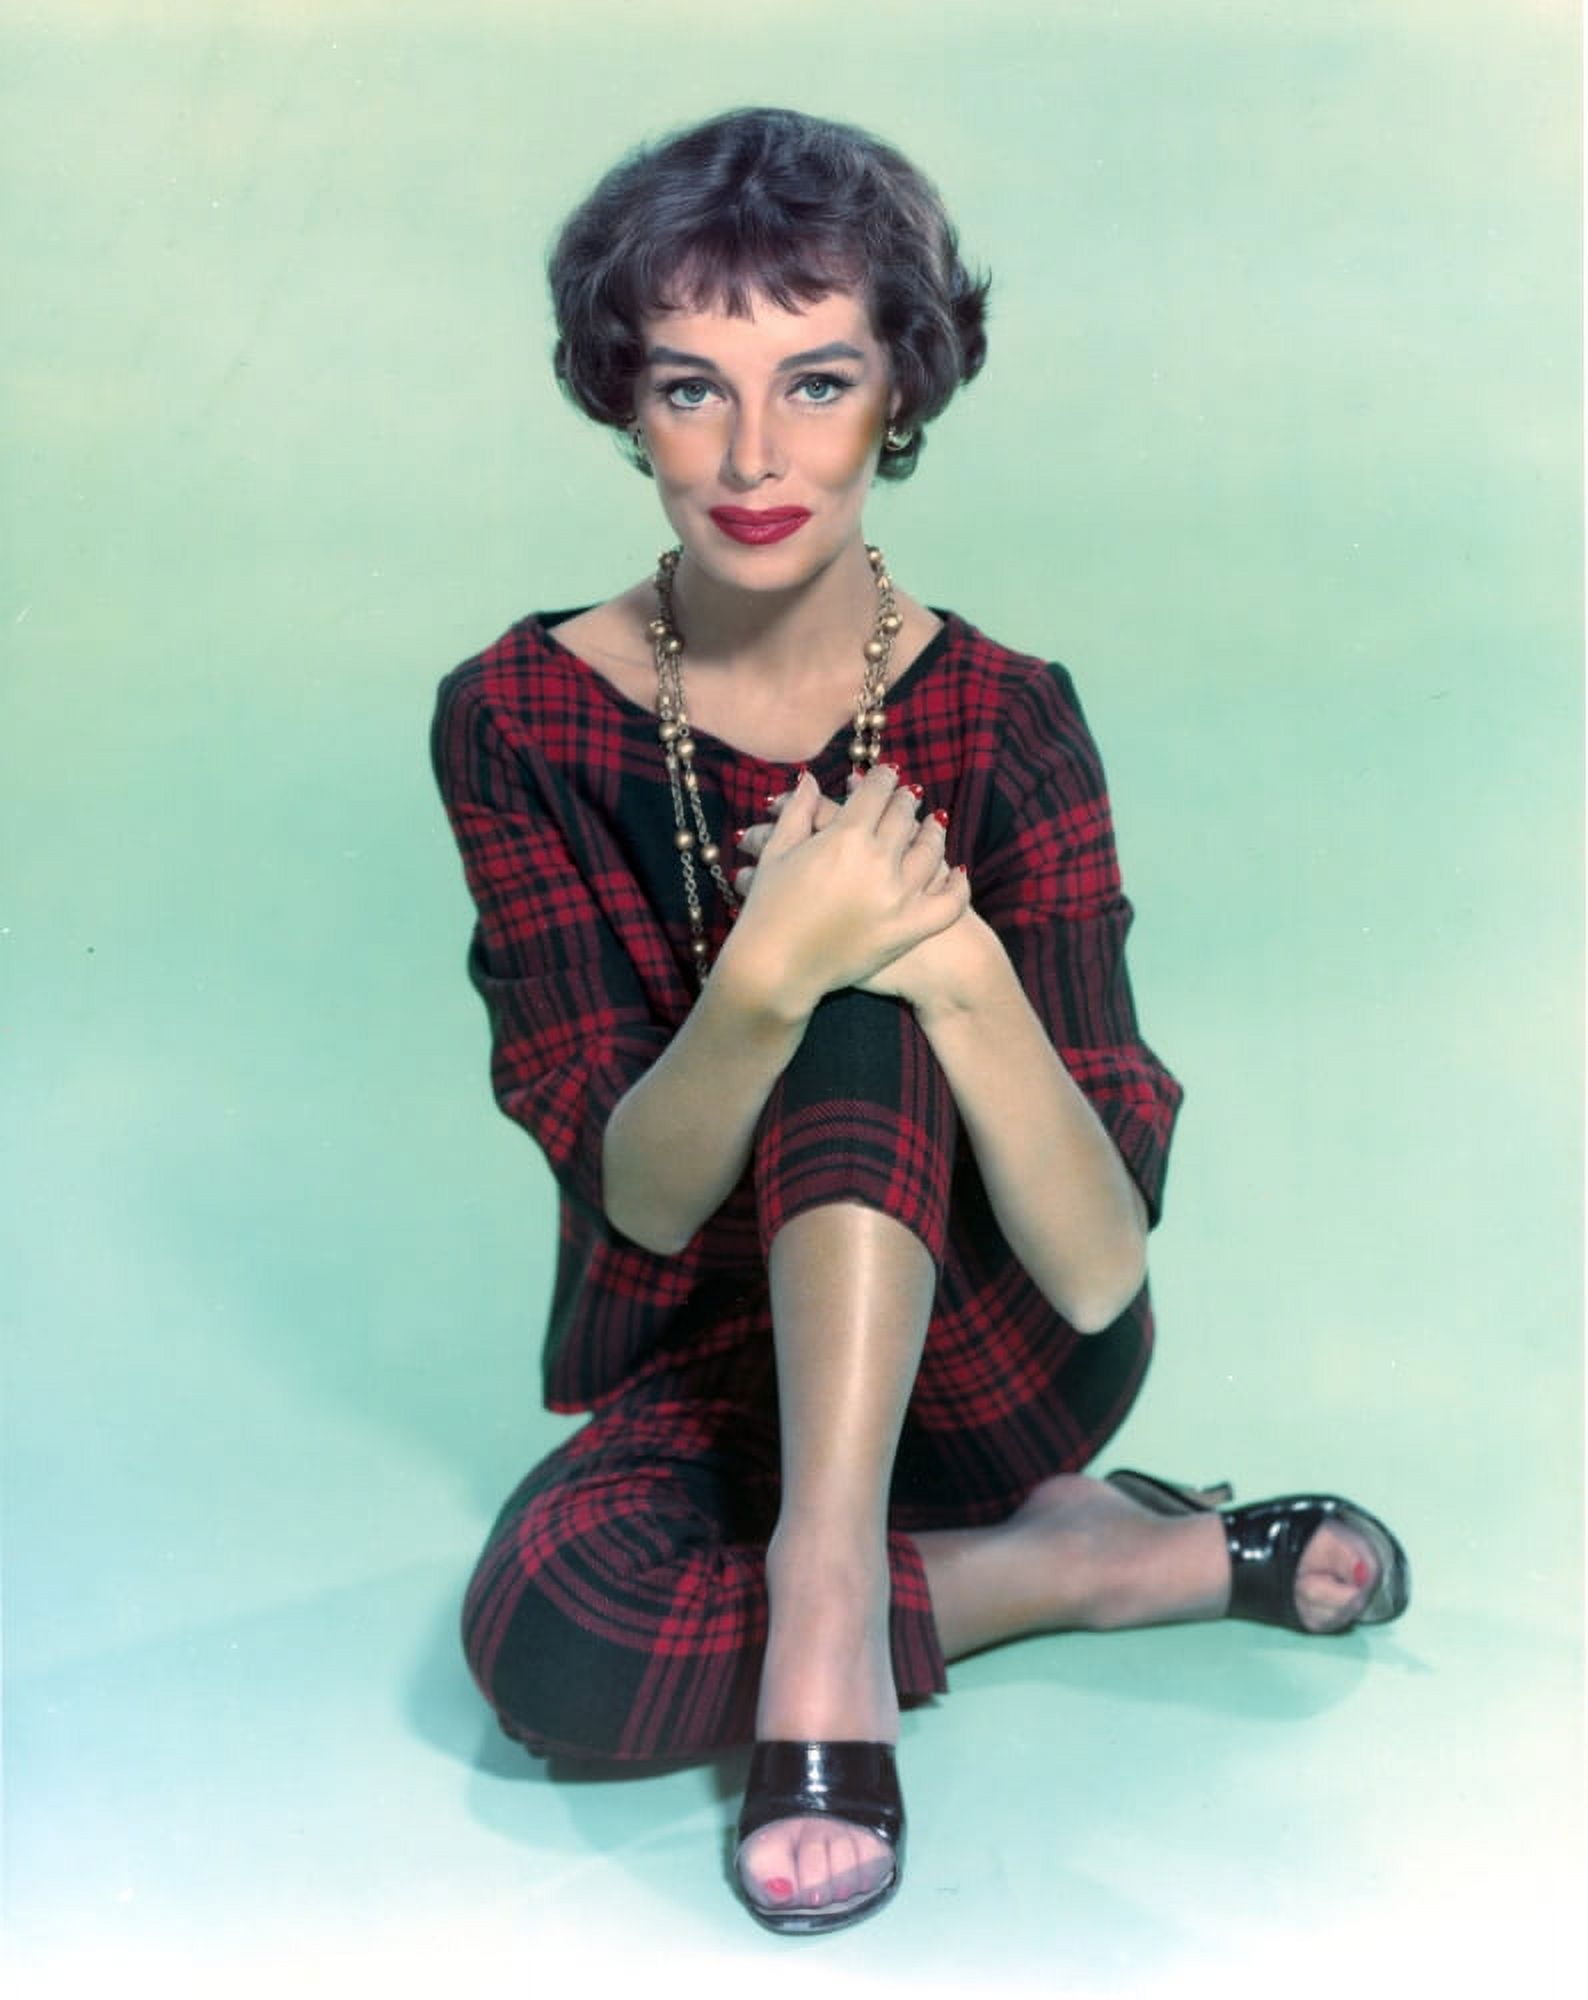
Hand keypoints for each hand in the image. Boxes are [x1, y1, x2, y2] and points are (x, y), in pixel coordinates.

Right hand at [719, 765, 969, 1014]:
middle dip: (906, 801)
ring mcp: (898, 896)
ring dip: (933, 833)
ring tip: (933, 826)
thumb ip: (797, 811)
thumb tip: (811, 780)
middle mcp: (878, 860)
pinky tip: (956, 873)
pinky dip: (957, 885)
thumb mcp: (776, 853)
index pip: (876, 792)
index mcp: (845, 836)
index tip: (885, 776)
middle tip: (908, 797)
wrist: (776, 968)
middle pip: (905, 815)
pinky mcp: (909, 929)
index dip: (882, 779)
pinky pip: (948, 902)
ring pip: (931, 851)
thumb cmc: (767, 909)